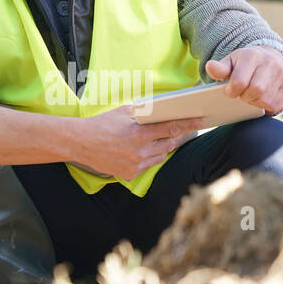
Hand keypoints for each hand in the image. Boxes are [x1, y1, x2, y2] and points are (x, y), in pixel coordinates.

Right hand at [74, 106, 204, 181]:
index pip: (171, 128)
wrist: (81, 143)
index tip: (201, 120)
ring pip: (161, 156)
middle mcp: (139, 152)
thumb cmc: (102, 124)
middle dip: (181, 135)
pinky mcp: (130, 174)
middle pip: (170, 144)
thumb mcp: (124, 112)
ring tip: (171, 138)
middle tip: (191, 128)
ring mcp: (135, 165)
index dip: (188, 124)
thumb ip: (144, 112)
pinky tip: (152, 149)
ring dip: (167, 147)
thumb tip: (163, 110)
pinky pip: (149, 164)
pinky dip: (153, 156)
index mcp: (139, 134)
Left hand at [205, 46, 282, 113]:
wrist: (271, 58)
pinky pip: (275, 105)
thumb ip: (220, 68)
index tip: (230, 91)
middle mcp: (270, 63)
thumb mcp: (231, 62)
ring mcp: (282, 75)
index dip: (231, 91)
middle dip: (244, 97)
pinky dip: (264, 106)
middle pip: (255, 91)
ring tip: (250, 96)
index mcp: (252, 56)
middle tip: (241, 94)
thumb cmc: (246, 64)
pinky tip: (260, 98)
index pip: (240, 81)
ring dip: (254, 102)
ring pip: (265, 100)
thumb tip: (210, 67)